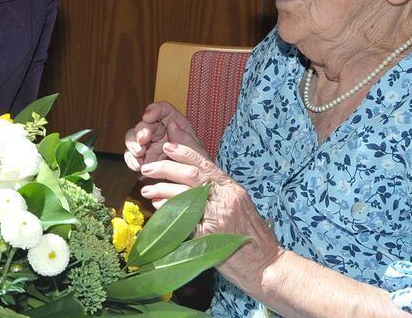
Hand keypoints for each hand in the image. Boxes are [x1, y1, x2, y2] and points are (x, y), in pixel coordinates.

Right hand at [123, 101, 205, 171]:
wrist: (188, 188)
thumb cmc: (195, 167)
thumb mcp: (195, 152)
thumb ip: (184, 139)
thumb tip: (173, 125)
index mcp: (174, 125)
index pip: (163, 110)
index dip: (154, 110)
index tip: (148, 117)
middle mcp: (159, 132)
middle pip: (145, 123)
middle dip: (141, 130)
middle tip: (143, 140)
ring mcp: (147, 145)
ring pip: (132, 136)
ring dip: (132, 143)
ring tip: (139, 152)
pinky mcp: (140, 159)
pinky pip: (129, 155)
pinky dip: (130, 159)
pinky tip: (137, 165)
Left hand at [139, 141, 282, 286]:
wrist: (265, 265)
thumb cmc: (250, 236)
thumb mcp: (238, 205)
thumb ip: (218, 191)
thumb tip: (193, 179)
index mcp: (232, 188)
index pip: (205, 162)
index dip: (184, 152)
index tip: (167, 146)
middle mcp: (226, 197)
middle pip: (191, 174)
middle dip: (165, 168)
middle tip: (147, 168)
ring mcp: (219, 215)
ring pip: (185, 193)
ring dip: (161, 189)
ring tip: (147, 190)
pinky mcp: (209, 235)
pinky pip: (183, 218)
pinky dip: (168, 210)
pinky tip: (158, 207)